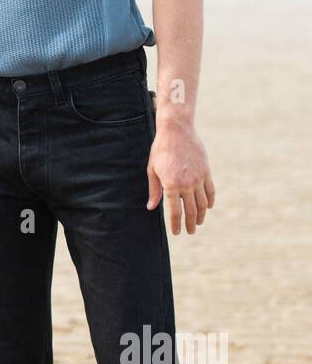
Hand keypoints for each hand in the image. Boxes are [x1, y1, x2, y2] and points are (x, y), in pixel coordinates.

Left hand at [147, 120, 215, 234]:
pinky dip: (210, 201)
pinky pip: (211, 190)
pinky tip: (208, 207)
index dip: (176, 224)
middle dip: (190, 224)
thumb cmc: (161, 149)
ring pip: (203, 203)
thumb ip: (154, 190)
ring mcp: (198, 178)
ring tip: (198, 222)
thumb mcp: (152, 170)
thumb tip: (152, 208)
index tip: (176, 233)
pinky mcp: (206, 171)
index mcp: (171, 185)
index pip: (175, 212)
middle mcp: (186, 184)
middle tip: (190, 232)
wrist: (177, 130)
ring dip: (201, 215)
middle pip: (191, 210)